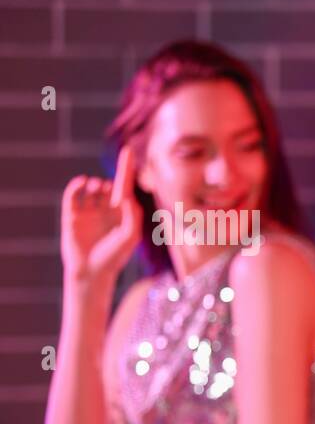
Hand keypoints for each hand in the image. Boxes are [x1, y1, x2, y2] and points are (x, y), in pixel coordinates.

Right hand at [60, 146, 142, 287]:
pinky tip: (82, 182)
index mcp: (123, 214)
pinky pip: (73, 194)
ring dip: (96, 183)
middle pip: (109, 186)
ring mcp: (88, 212)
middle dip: (112, 183)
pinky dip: (77, 185)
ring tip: (98, 188)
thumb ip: (132, 215)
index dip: (126, 169)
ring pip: (92, 187)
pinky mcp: (72, 215)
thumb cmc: (114, 257)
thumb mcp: (130, 236)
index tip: (128, 151)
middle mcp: (106, 211)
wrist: (92, 272)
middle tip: (111, 189)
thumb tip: (126, 196)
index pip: (125, 187)